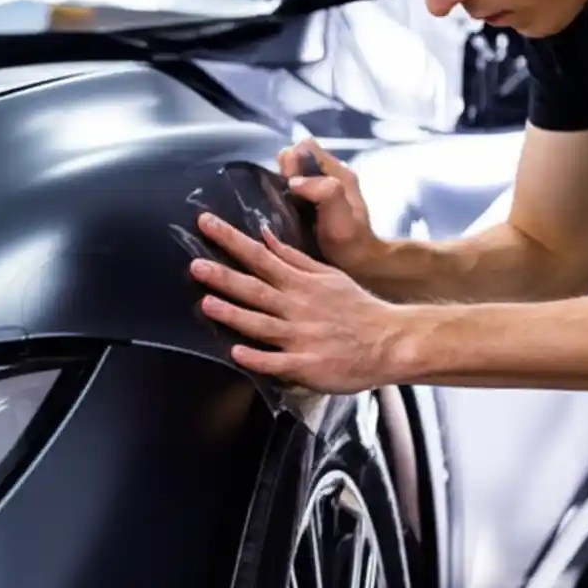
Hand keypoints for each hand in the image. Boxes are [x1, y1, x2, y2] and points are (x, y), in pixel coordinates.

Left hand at [189, 211, 415, 393]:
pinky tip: (236, 353)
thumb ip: (293, 257)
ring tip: (207, 304)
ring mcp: (302, 337)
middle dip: (224, 276)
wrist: (391, 341)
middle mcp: (298, 307)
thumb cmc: (356, 307)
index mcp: (301, 283)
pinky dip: (258, 358)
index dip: (231, 240)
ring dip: (234, 314)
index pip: (259, 256)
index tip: (205, 223)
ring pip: (261, 324)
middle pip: (255, 289)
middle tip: (195, 265)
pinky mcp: (308, 365)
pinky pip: (279, 362)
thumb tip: (263, 235)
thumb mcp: (327, 274)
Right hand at [278, 139, 383, 274]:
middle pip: (293, 159)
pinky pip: (288, 191)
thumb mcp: (341, 216)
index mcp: (337, 172)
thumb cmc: (350, 241)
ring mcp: (317, 189)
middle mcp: (327, 175)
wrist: (358, 265)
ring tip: (284, 209)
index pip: (304, 147)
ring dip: (280, 188)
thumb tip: (294, 181)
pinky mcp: (309, 203)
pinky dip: (282, 199)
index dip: (292, 161)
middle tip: (286, 199)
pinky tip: (284, 216)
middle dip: (283, 174)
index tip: (289, 184)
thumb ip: (324, 191)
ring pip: (288, 175)